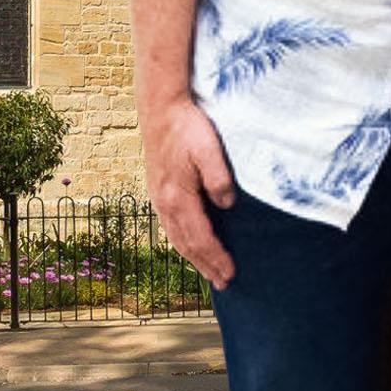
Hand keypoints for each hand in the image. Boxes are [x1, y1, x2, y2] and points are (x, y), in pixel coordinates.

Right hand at [140, 95, 236, 289]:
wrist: (160, 107)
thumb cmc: (187, 126)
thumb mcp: (208, 149)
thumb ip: (218, 179)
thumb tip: (227, 205)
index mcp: (178, 197)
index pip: (200, 238)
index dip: (216, 258)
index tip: (231, 273)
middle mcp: (165, 202)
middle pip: (187, 244)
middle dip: (205, 265)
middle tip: (223, 283)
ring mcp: (158, 196)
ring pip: (176, 237)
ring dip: (193, 257)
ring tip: (208, 271)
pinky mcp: (158, 189)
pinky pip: (170, 226)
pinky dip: (182, 241)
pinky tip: (189, 242)